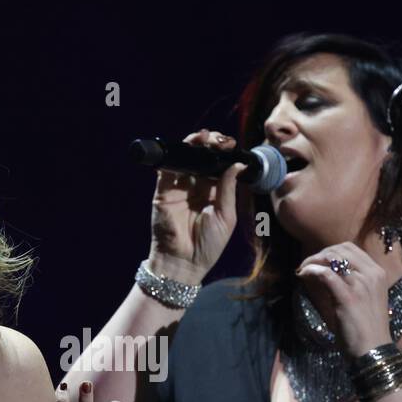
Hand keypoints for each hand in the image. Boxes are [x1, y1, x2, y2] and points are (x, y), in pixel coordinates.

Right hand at [148, 129, 246, 282]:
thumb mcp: (226, 216)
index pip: (219, 165)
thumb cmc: (208, 246)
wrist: (183, 263)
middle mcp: (197, 187)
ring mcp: (179, 187)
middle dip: (212, 144)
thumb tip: (237, 163)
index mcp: (214, 192)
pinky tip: (189, 146)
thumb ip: (229, 189)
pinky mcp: (164, 191)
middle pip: (203, 157)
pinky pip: (168, 168)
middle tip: (220, 140)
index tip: (232, 145)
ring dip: (196, 144)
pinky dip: (177, 154)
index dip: (225, 152)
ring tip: (206, 137)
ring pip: (186, 158)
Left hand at [295, 243, 392, 357]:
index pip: (351, 248)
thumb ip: (353, 283)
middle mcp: (372, 274)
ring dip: (313, 261)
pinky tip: (303, 275)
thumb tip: (329, 273)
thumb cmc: (367, 328)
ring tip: (303, 269)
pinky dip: (311, 270)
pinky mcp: (348, 296)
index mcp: (377, 273)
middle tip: (308, 264)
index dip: (331, 251)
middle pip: (340, 249)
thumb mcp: (365, 298)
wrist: (373, 349)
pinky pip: (326, 274)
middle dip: (320, 253)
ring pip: (332, 258)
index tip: (319, 260)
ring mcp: (361, 284)